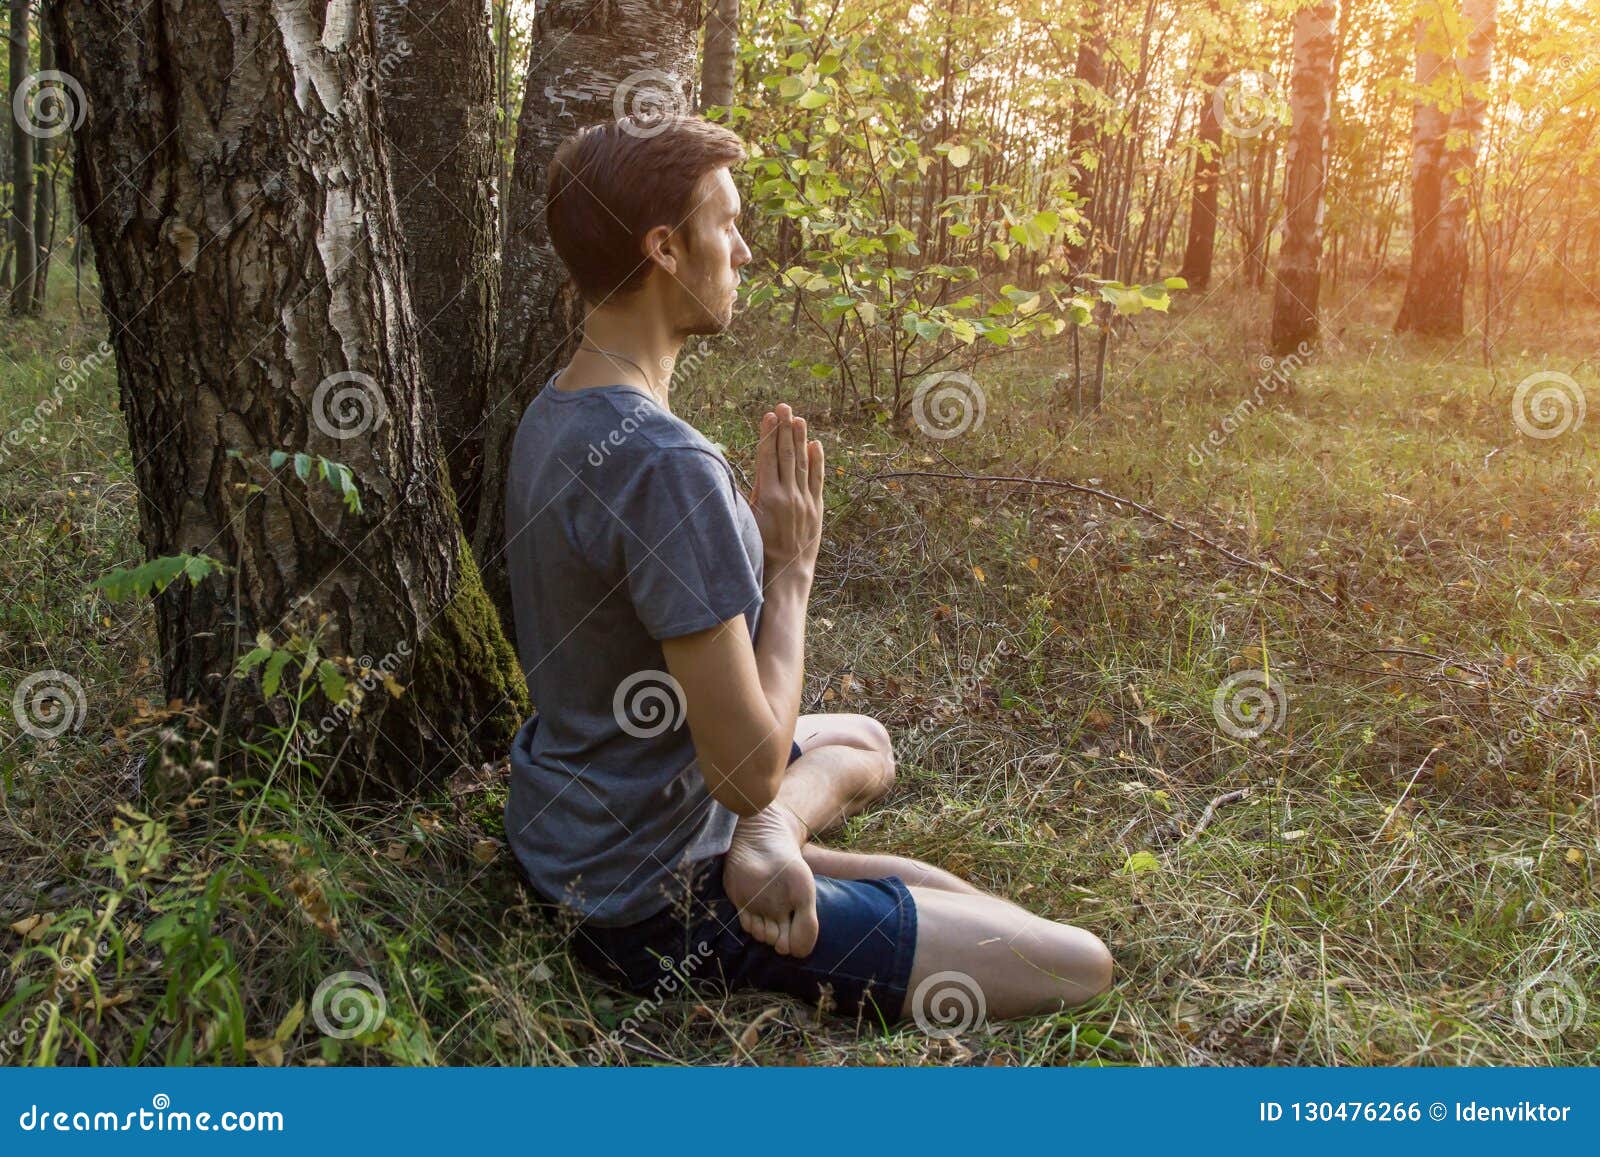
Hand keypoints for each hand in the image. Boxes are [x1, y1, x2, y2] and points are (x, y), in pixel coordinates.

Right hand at [748, 403, 823, 585]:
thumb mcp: (749, 520)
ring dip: (800, 439)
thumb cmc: (759, 549)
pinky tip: (815, 445)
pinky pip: (817, 480)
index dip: (768, 434)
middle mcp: (788, 496)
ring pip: (802, 464)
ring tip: (799, 418)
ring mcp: (805, 502)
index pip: (768, 458)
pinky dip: (817, 462)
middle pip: (786, 455)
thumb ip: (752, 493)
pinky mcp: (816, 509)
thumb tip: (748, 470)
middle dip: (785, 429)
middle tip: (784, 407)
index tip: (769, 415)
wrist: (786, 573)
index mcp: (767, 497)